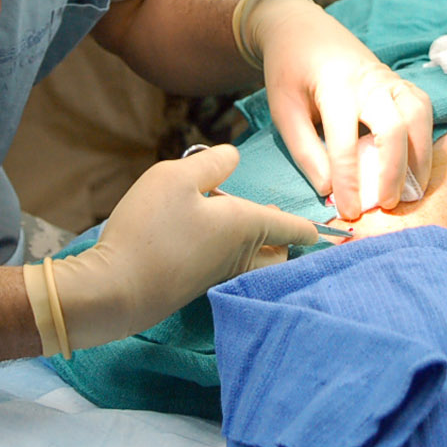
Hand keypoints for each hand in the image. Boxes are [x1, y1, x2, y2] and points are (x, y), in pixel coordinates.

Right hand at [31, 145, 316, 353]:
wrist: (116, 289)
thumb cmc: (151, 228)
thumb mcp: (177, 177)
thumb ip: (210, 163)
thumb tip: (233, 156)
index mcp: (247, 227)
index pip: (292, 227)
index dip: (312, 226)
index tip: (329, 231)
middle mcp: (242, 257)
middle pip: (279, 254)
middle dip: (284, 241)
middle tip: (270, 218)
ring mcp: (220, 277)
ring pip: (254, 263)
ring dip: (256, 247)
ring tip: (231, 221)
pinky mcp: (197, 287)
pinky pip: (230, 270)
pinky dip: (231, 256)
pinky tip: (202, 237)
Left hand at [240, 0, 432, 220]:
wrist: (299, 25)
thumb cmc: (287, 69)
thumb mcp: (283, 109)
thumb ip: (304, 151)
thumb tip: (328, 189)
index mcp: (334, 84)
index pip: (347, 141)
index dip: (349, 181)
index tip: (349, 211)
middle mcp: (369, 79)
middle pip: (395, 128)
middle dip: (393, 172)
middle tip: (385, 205)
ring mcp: (388, 76)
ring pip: (418, 115)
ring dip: (419, 156)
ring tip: (410, 191)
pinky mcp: (397, 79)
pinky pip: (421, 107)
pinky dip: (423, 137)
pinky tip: (414, 163)